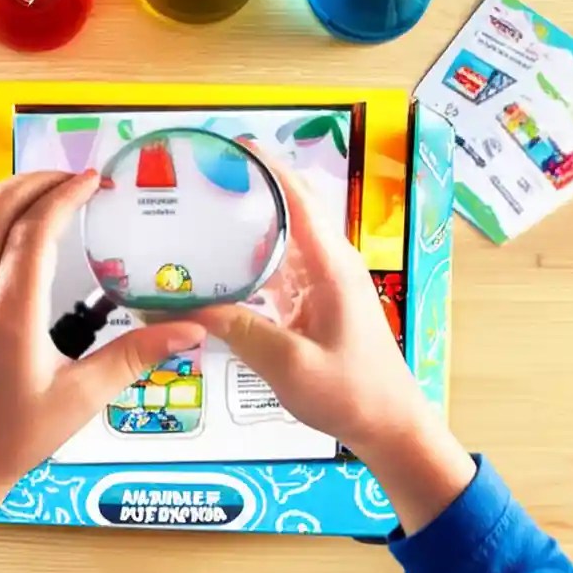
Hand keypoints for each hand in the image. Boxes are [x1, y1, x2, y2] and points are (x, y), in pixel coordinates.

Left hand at [0, 171, 203, 572]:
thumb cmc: (6, 443)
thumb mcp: (80, 399)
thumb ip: (135, 356)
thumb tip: (187, 331)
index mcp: (9, 316)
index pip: (35, 229)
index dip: (65, 194)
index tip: (90, 180)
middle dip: (34, 181)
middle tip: (66, 178)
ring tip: (28, 189)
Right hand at [189, 157, 474, 532]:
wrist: (391, 428)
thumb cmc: (352, 393)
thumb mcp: (289, 364)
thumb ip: (238, 330)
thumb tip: (181, 307)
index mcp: (332, 266)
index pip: (299, 198)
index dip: (267, 167)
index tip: (231, 144)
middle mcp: (330, 265)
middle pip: (289, 210)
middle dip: (251, 188)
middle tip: (201, 177)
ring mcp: (324, 285)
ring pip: (282, 240)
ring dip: (247, 225)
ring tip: (200, 213)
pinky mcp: (316, 305)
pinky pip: (279, 270)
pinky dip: (250, 261)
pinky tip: (216, 268)